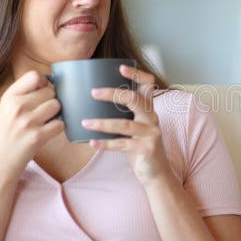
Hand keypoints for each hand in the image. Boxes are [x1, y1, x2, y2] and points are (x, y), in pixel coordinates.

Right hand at [0, 71, 63, 175]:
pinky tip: (48, 130)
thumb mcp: (8, 106)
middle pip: (50, 91)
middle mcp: (17, 107)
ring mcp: (27, 122)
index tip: (41, 91)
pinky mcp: (37, 136)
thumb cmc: (8, 130)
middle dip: (51, 100)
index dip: (43, 82)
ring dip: (56, 113)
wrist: (0, 159)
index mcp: (10, 96)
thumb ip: (25, 92)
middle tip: (43, 111)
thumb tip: (51, 81)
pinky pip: (60, 123)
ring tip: (46, 120)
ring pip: (57, 105)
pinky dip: (58, 127)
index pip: (34, 76)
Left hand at [82, 64, 170, 184]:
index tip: (120, 67)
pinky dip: (106, 143)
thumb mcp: (134, 128)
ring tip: (84, 122)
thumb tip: (91, 104)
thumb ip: (122, 115)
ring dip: (102, 123)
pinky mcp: (147, 148)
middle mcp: (152, 118)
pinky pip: (123, 144)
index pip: (148, 84)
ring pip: (125, 124)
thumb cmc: (139, 147)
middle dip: (113, 94)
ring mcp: (152, 133)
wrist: (156, 173)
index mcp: (148, 109)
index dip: (136, 74)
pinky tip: (92, 143)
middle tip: (93, 92)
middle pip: (135, 99)